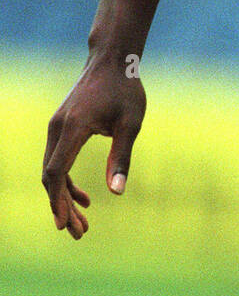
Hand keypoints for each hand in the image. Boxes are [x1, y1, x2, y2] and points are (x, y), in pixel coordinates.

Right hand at [42, 56, 146, 238]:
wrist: (113, 61)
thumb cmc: (125, 90)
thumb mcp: (131, 123)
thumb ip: (122, 157)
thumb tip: (117, 193)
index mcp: (73, 128)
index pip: (56, 172)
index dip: (57, 201)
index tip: (64, 225)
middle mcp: (58, 128)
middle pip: (51, 176)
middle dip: (62, 207)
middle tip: (79, 234)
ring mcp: (56, 127)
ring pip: (52, 170)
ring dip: (64, 197)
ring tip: (82, 222)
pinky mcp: (61, 126)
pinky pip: (57, 160)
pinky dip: (66, 181)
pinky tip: (83, 198)